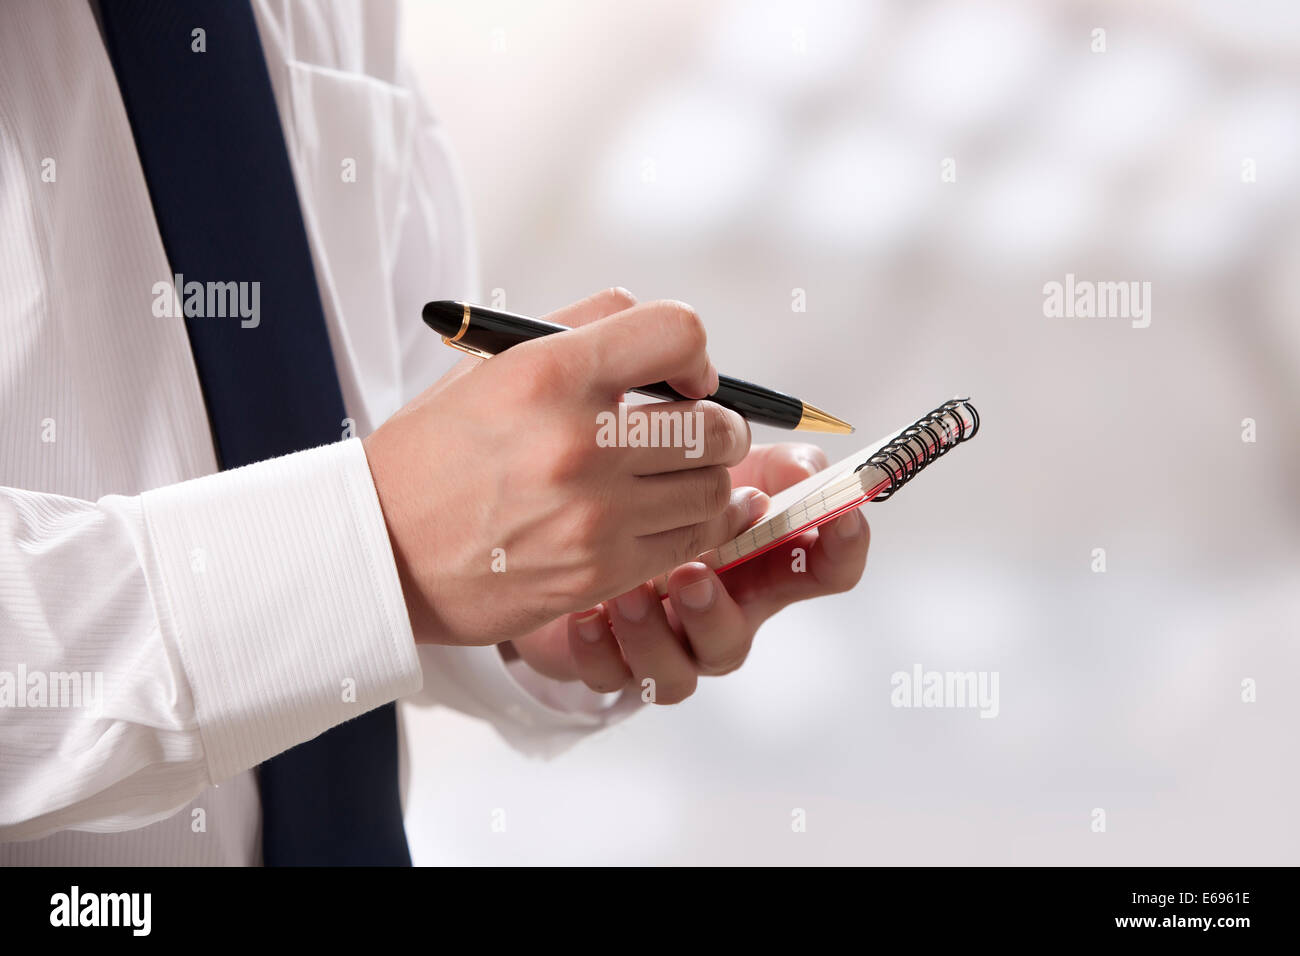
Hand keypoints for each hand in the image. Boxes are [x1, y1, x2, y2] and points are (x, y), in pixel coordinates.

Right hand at [364, 288, 755, 645]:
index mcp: (548, 374)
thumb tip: (675, 342)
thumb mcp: (491, 365)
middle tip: (696, 432)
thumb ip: (584, 329)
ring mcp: (594, 516)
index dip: (695, 354)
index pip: (677, 334)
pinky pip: (691, 541)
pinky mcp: (600, 573)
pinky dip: (696, 526)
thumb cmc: (436, 452)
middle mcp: (578, 442)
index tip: (684, 377)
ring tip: (676, 477)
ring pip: (712, 487)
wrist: (380, 550)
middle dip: (718, 423)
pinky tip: (677, 515)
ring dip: (706, 479)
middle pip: (714, 423)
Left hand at [510, 442, 869, 702]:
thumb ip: (771, 464)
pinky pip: (610, 676)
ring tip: (627, 593)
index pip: (824, 568)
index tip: (840, 514)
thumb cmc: (667, 503)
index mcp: (757, 566)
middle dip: (715, 611)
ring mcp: (666, 646)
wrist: (587, 540)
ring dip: (652, 634)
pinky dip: (599, 647)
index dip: (843, 545)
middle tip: (692, 572)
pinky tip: (587, 614)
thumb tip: (806, 468)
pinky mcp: (613, 664)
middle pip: (735, 638)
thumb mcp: (722, 469)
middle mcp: (719, 614)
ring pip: (676, 673)